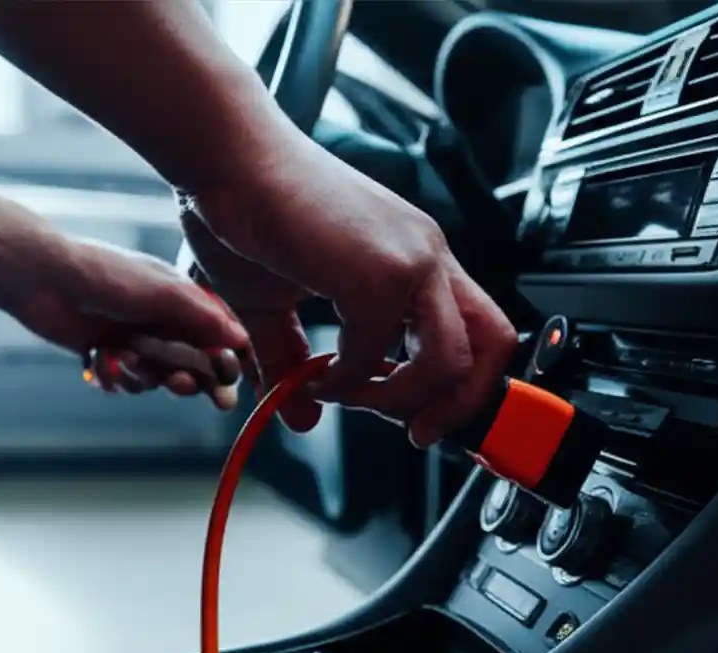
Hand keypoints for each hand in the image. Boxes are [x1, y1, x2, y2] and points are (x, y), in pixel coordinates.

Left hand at [15, 236, 247, 410]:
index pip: (221, 340)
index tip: (224, 382)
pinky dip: (118, 377)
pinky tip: (103, 359)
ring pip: (159, 379)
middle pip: (195, 367)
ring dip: (144, 375)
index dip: (226, 364)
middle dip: (186, 378)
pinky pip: (130, 382)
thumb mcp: (164, 292)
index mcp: (186, 303)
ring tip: (124, 355)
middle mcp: (167, 323)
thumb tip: (242, 340)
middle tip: (178, 382)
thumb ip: (205, 317)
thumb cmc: (106, 274)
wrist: (43, 278)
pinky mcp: (113, 354)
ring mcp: (140, 340)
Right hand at [179, 129, 516, 445]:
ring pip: (449, 361)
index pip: (481, 329)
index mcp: (416, 258)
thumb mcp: (272, 303)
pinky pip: (376, 353)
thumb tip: (301, 415)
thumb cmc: (246, 211)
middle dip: (461, 403)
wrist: (224, 157)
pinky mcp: (376, 272)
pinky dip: (346, 380)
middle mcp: (426, 256)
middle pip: (494, 344)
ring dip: (398, 398)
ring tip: (345, 393)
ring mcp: (409, 261)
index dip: (464, 385)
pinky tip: (316, 374)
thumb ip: (291, 359)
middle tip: (416, 431)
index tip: (419, 419)